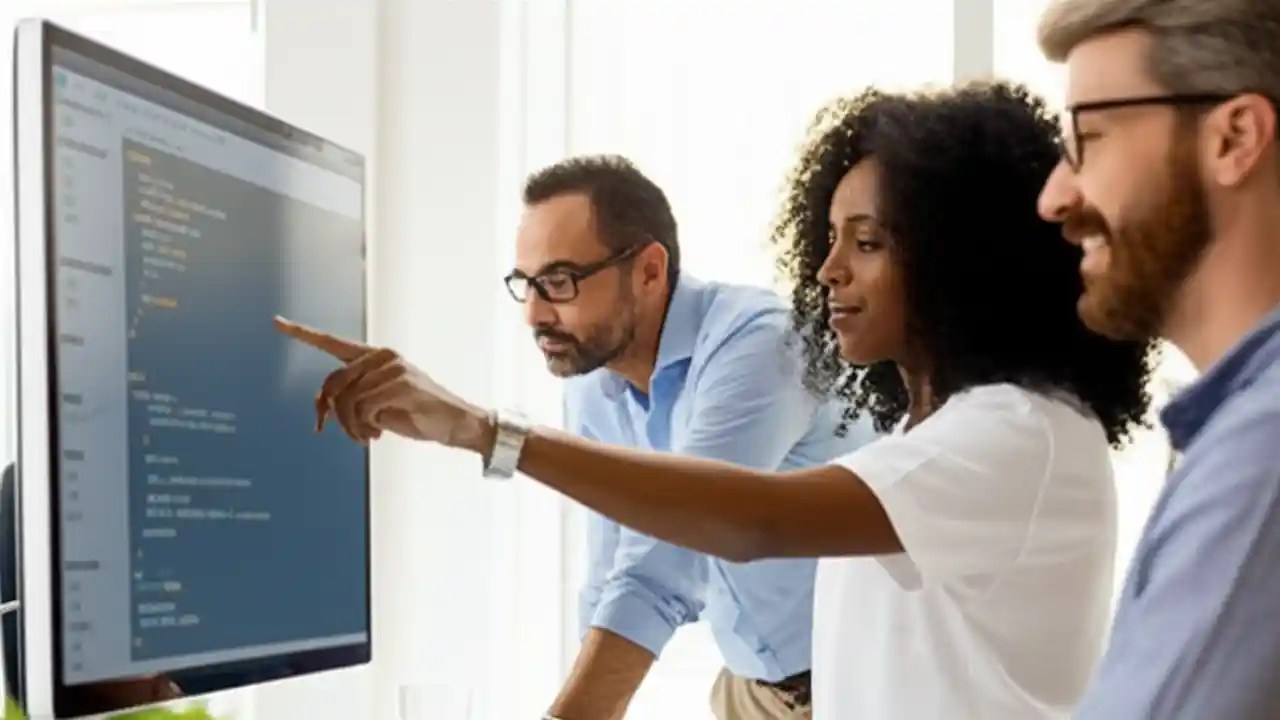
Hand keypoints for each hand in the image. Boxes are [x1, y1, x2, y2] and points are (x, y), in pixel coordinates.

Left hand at [273, 316, 494, 451]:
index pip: (333, 343)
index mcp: (375, 357)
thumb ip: (351, 399)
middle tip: (352, 436)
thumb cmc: (417, 415)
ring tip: (367, 438)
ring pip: (346, 400)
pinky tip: (378, 435)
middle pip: (333, 383)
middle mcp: (381, 355)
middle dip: (333, 415)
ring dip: (351, 427)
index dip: (303, 334)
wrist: (456, 424)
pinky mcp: (400, 382)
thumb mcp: (377, 408)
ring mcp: (392, 367)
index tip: (277, 322)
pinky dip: (364, 428)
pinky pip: (363, 408)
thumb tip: (322, 405)